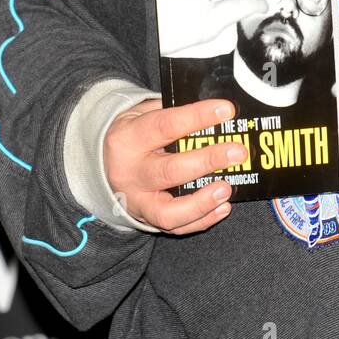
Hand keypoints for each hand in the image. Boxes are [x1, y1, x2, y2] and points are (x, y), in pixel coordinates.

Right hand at [103, 97, 247, 232]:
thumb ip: (172, 111)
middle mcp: (130, 173)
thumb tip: (215, 110)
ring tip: (227, 188)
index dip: (197, 117)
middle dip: (207, 161)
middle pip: (169, 171)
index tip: (226, 111)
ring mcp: (137, 201)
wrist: (101, 166)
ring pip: (169, 212)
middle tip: (237, 152)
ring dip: (202, 202)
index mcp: (128, 139)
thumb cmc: (134, 136)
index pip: (165, 126)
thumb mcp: (141, 115)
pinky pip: (175, 227)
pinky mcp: (147, 219)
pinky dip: (202, 220)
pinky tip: (223, 207)